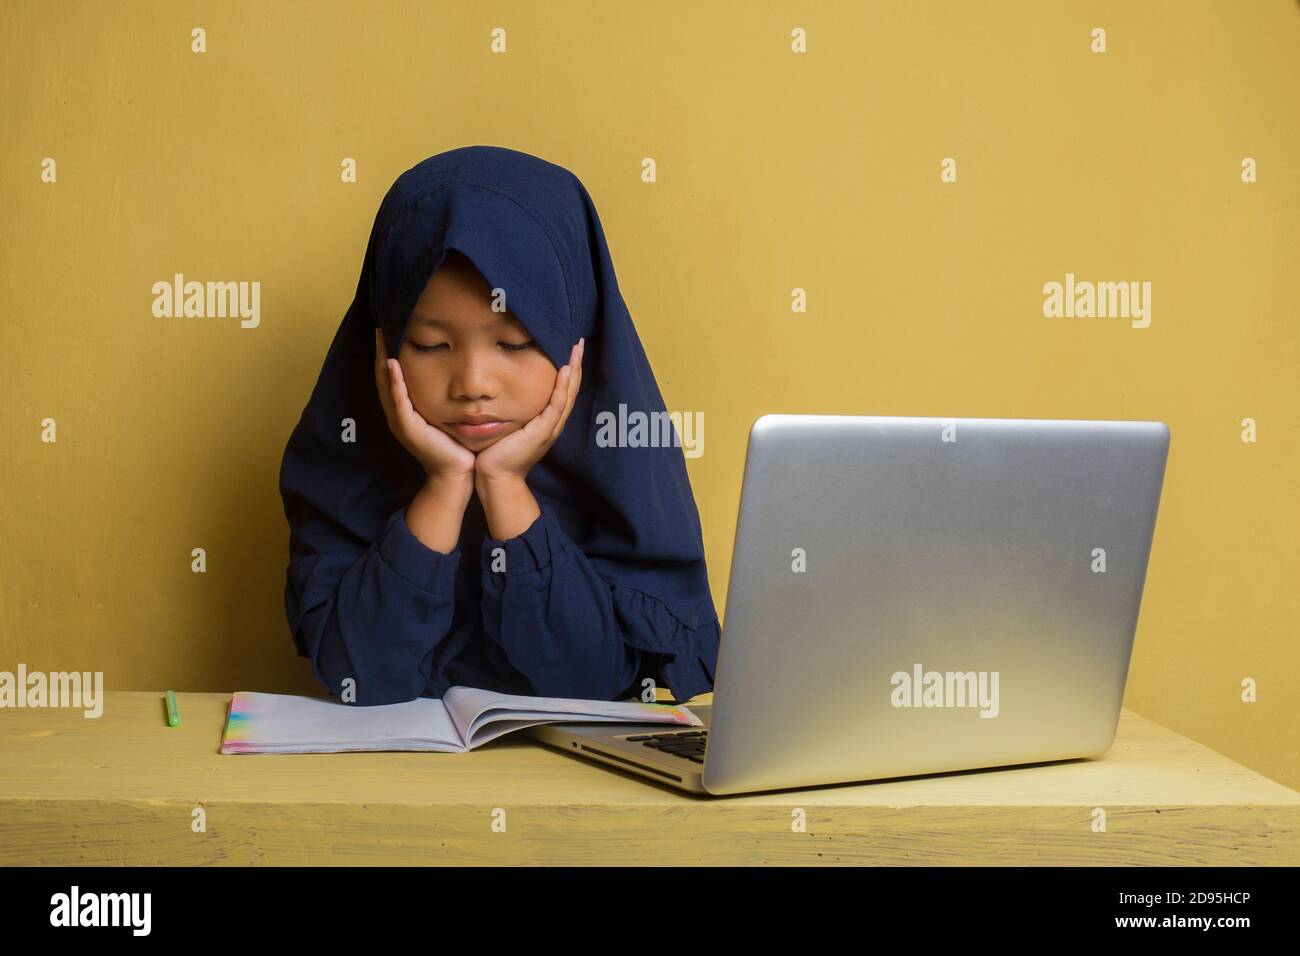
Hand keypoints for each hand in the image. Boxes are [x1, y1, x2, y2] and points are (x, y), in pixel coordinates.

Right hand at [374, 327, 476, 479]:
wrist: (458, 473)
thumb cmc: (456, 445)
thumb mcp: (447, 414)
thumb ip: (444, 396)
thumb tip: (454, 373)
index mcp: (405, 410)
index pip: (392, 376)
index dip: (388, 353)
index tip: (390, 329)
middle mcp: (398, 414)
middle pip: (383, 376)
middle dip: (381, 351)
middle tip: (380, 326)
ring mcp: (401, 421)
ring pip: (386, 385)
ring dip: (383, 360)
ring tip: (382, 337)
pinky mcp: (408, 428)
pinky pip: (398, 401)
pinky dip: (394, 382)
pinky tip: (393, 364)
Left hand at [474, 338, 583, 484]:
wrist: (495, 478)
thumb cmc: (498, 453)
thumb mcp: (509, 426)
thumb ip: (514, 410)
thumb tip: (504, 390)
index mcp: (547, 422)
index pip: (563, 391)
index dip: (569, 370)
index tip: (571, 349)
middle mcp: (553, 424)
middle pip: (571, 390)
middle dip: (577, 365)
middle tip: (580, 342)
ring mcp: (549, 429)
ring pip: (567, 395)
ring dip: (574, 372)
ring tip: (576, 351)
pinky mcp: (541, 433)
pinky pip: (555, 407)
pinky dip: (562, 389)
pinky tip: (565, 372)